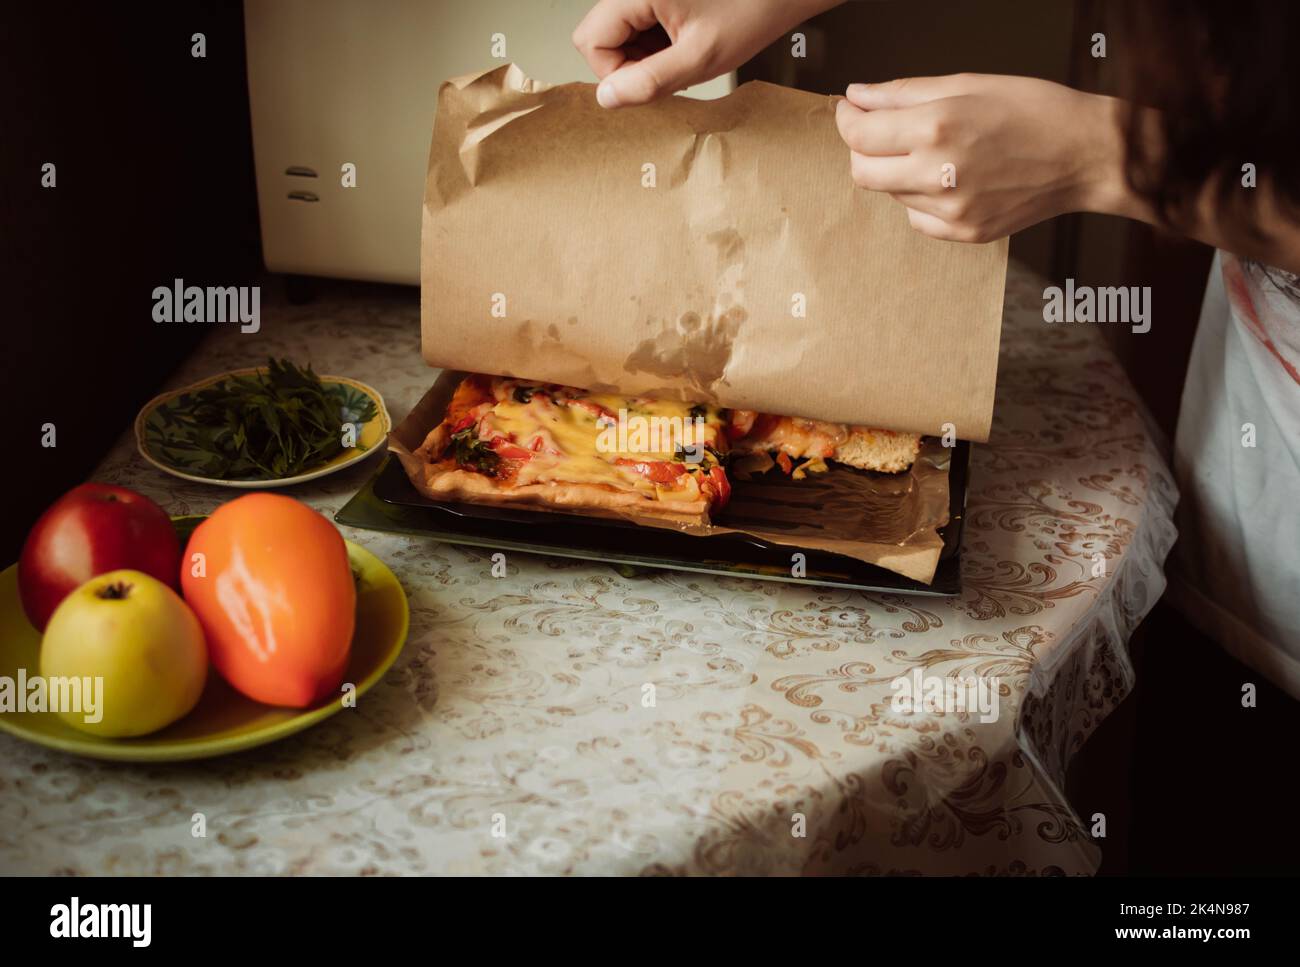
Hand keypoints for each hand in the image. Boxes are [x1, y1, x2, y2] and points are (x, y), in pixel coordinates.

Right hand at [573, 0, 839, 107]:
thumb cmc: (750, 12)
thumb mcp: (698, 59)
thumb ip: (648, 81)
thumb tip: (607, 98)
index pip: (590, 40)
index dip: (615, 72)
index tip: (650, 81)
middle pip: (600, 33)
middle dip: (629, 61)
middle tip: (670, 67)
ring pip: (618, 30)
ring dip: (644, 52)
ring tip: (682, 51)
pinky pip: (637, 20)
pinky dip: (655, 39)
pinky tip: (683, 39)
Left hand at [835, 73, 1129, 241]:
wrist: (1087, 155)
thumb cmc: (1035, 111)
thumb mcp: (968, 85)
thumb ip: (904, 93)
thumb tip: (859, 96)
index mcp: (937, 128)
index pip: (859, 134)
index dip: (847, 119)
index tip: (851, 110)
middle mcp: (938, 174)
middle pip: (861, 172)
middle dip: (862, 150)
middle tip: (881, 132)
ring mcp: (950, 210)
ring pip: (891, 194)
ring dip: (898, 172)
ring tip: (938, 151)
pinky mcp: (963, 233)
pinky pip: (917, 218)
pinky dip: (921, 199)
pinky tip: (953, 179)